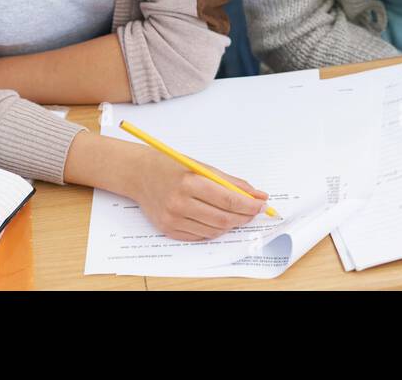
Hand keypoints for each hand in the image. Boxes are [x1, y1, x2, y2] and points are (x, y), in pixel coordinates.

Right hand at [132, 148, 270, 241]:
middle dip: (244, 217)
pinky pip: (199, 236)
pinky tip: (218, 219)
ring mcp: (172, 219)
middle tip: (254, 211)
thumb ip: (231, 182)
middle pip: (223, 219)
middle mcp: (180, 203)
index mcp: (190, 183)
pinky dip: (213, 230)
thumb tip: (258, 195)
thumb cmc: (172, 166)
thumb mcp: (203, 167)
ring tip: (237, 214)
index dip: (249, 206)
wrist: (139, 174)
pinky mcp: (168, 229)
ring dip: (230, 224)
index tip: (262, 205)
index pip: (228, 201)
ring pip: (213, 230)